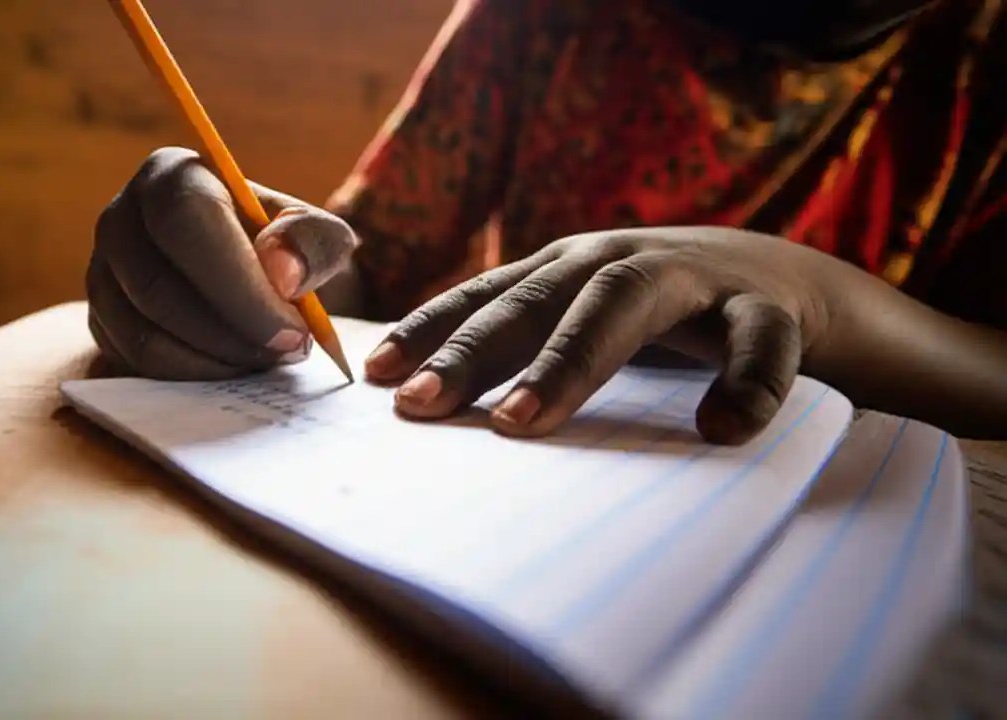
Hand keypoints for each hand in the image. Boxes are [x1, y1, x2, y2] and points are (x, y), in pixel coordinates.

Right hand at [87, 147, 357, 378]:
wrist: (254, 273)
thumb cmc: (284, 249)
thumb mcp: (316, 236)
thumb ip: (313, 243)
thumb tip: (282, 273)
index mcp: (173, 177)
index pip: (187, 221)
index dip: (239, 284)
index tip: (292, 331)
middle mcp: (121, 218)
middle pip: (156, 286)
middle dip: (231, 333)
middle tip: (287, 353)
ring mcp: (100, 272)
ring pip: (143, 334)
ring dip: (215, 361)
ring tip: (267, 360)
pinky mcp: (99, 321)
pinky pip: (135, 364)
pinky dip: (192, 377)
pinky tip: (234, 365)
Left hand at [363, 227, 843, 443]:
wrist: (790, 280)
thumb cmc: (661, 312)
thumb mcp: (586, 317)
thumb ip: (526, 347)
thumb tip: (432, 409)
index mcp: (569, 267)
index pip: (487, 294)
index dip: (430, 330)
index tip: (376, 377)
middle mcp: (619, 260)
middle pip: (538, 298)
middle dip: (474, 350)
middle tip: (419, 406)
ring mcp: (694, 276)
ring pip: (625, 304)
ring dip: (570, 362)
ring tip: (519, 422)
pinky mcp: (769, 307)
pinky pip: (760, 341)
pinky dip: (744, 382)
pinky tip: (719, 429)